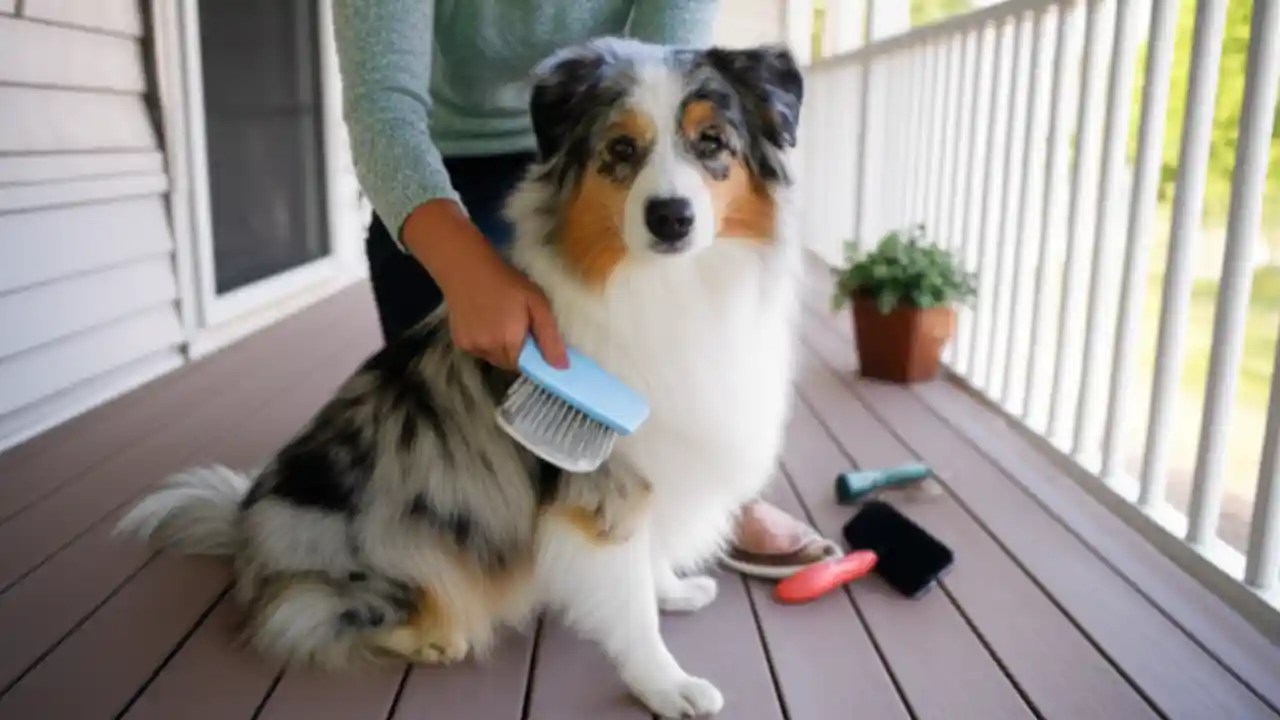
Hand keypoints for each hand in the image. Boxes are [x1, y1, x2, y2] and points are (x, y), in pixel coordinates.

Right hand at [403, 200, 567, 369]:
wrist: (466, 268)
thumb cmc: (507, 282)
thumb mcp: (536, 302)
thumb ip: (550, 336)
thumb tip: (562, 367)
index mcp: (510, 342)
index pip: (525, 365)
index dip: (530, 353)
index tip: (530, 336)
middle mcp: (489, 350)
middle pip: (508, 363)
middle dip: (515, 350)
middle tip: (515, 325)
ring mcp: (471, 347)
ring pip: (492, 358)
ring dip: (498, 348)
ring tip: (498, 322)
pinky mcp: (459, 342)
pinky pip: (478, 351)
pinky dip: (483, 342)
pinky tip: (483, 322)